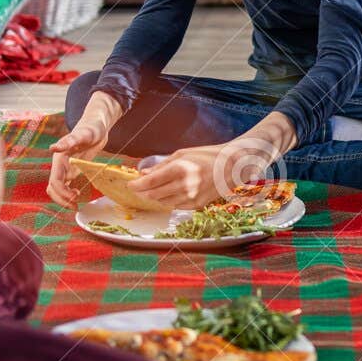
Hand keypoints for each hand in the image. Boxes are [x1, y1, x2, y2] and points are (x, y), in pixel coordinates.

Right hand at [47, 90, 121, 207]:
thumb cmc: (91, 128)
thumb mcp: (83, 134)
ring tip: (76, 203)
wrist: (96, 125)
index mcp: (59, 158)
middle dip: (62, 199)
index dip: (62, 193)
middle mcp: (59, 165)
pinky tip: (78, 194)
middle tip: (75, 206)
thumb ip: (69, 141)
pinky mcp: (71, 169)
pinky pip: (65, 185)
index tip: (74, 199)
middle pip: (53, 188)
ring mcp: (64, 168)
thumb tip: (52, 148)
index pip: (55, 181)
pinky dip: (68, 193)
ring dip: (63, 198)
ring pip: (57, 188)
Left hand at [137, 122, 289, 209]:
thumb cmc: (206, 156)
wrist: (231, 167)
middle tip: (137, 188)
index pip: (151, 181)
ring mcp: (191, 197)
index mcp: (181, 169)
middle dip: (143, 191)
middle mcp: (185, 185)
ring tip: (151, 190)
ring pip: (163, 202)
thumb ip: (161, 165)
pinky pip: (175, 206)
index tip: (130, 184)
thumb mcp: (182, 154)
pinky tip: (168, 193)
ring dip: (154, 197)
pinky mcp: (196, 206)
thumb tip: (143, 173)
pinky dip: (168, 200)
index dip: (137, 184)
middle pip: (154, 194)